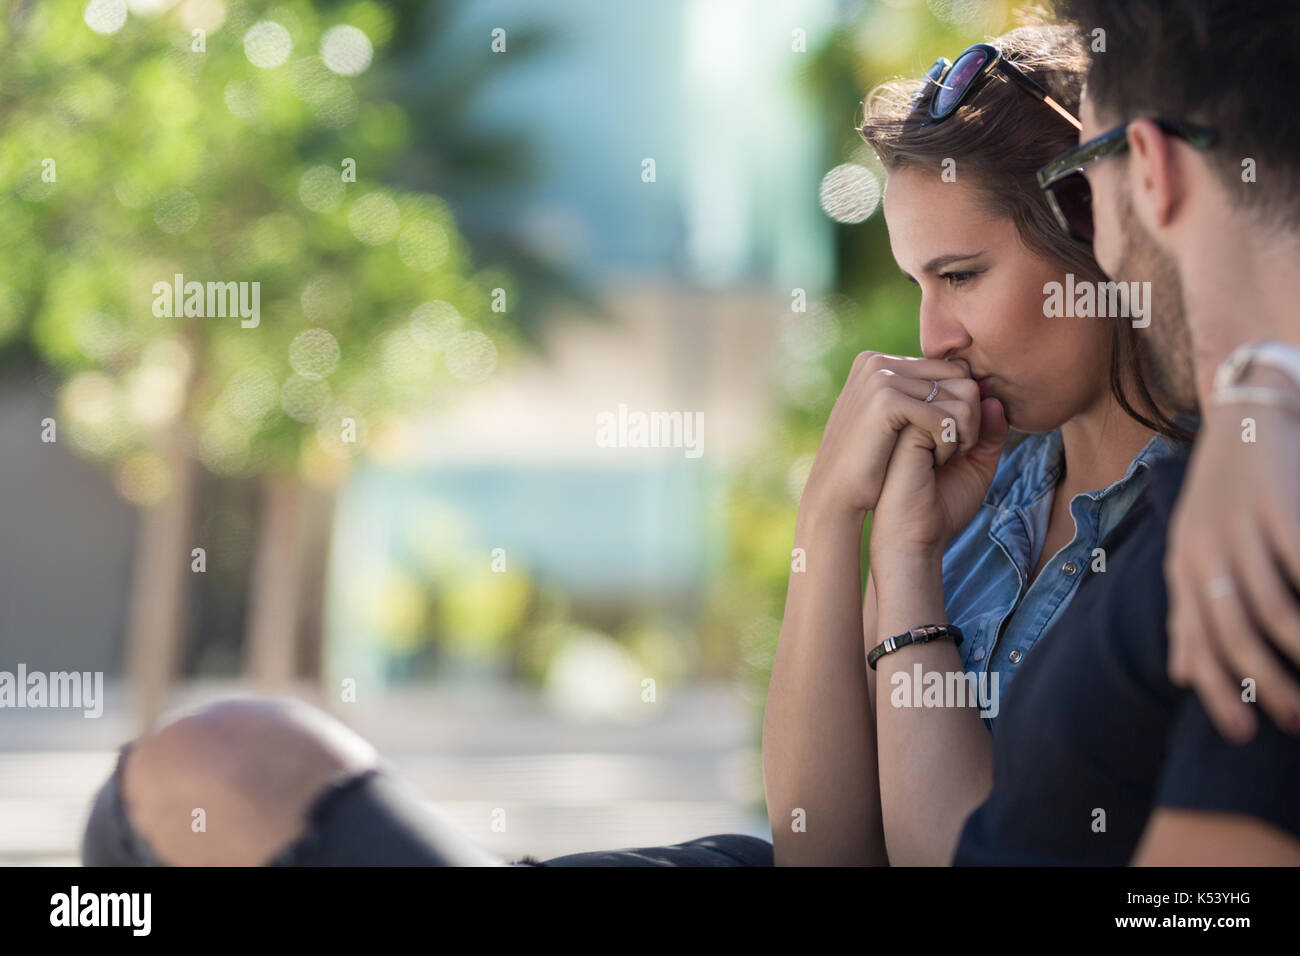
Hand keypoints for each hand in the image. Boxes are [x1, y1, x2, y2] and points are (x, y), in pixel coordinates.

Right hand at [801, 350, 980, 520]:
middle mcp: (878, 361)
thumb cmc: (869, 468)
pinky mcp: (886, 400)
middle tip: (955, 449)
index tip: (954, 437)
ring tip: (942, 458)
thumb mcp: (904, 429)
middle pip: (960, 375)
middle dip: (967, 414)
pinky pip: (945, 416)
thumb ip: (939, 404)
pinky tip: (935, 462)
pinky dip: (949, 443)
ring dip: (961, 431)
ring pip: (960, 395)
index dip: (962, 403)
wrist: (835, 497)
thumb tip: (991, 392)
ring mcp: (879, 378)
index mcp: (879, 363)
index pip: (950, 368)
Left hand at [1166, 399, 1299, 740]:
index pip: (1195, 639)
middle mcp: (1204, 548)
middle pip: (1230, 631)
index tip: (1240, 735)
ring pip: (1270, 605)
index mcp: (1183, 564)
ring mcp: (1241, 525)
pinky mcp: (1279, 502)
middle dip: (1263, 684)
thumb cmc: (1223, 491)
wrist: (1245, 409)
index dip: (1216, 690)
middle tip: (1295, 723)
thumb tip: (1182, 673)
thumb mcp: (1193, 549)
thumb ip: (1187, 611)